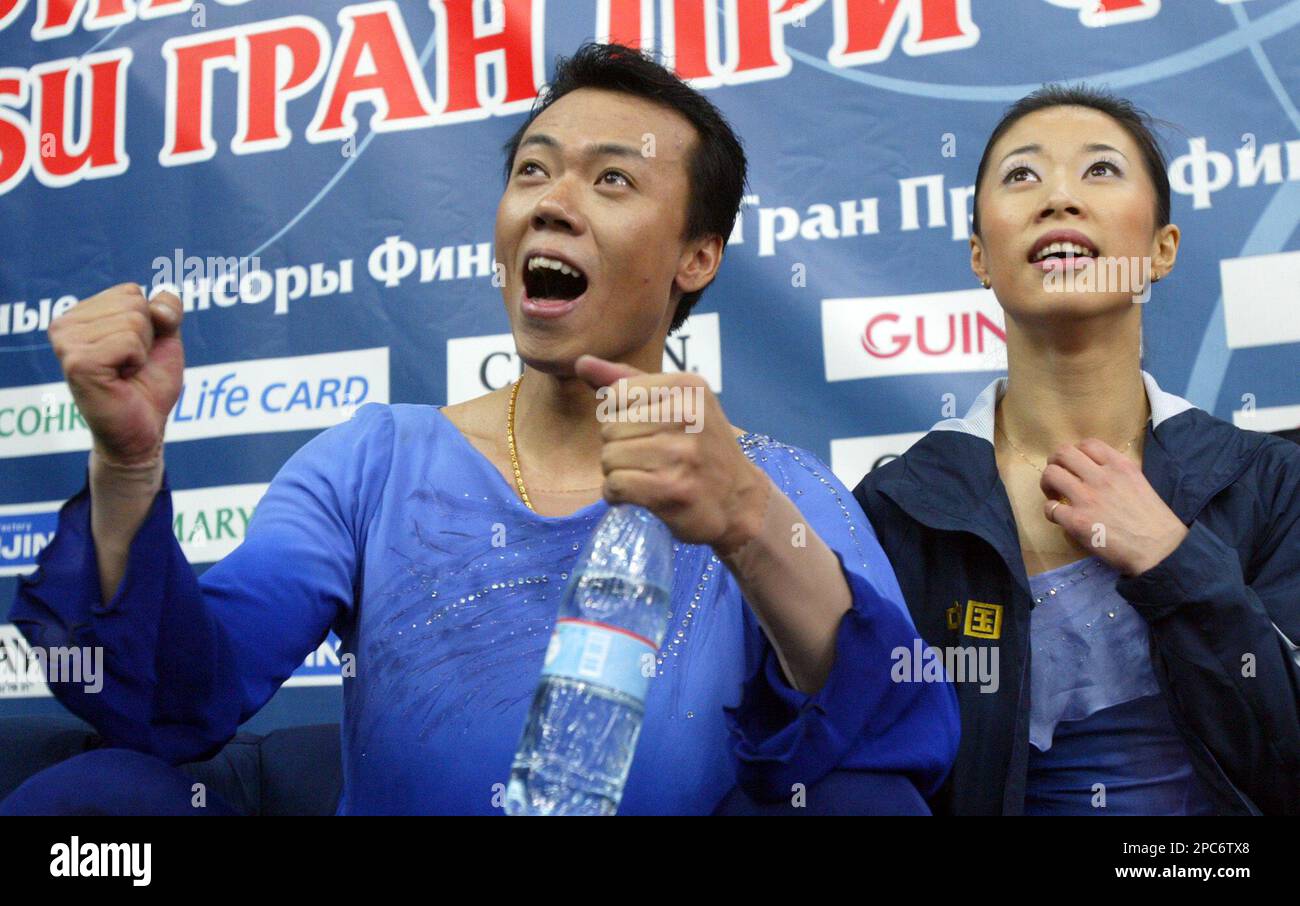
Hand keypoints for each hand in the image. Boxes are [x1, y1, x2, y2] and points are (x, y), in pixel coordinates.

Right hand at [48, 283, 184, 466]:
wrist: (144, 427)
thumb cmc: (149, 384)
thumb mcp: (165, 338)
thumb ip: (166, 309)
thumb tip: (159, 308)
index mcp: (79, 314)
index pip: (131, 291)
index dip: (150, 323)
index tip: (134, 351)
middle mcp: (64, 324)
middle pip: (133, 302)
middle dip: (146, 336)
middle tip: (130, 365)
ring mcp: (66, 343)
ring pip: (133, 320)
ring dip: (141, 351)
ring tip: (124, 373)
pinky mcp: (77, 362)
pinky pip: (128, 341)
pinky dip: (136, 361)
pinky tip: (120, 379)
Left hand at [573, 354, 770, 554]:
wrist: (739, 501)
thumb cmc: (702, 449)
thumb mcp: (676, 404)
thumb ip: (627, 381)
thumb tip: (581, 362)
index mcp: (687, 386)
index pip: (616, 395)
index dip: (621, 418)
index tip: (647, 433)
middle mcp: (686, 414)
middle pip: (609, 428)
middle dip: (618, 448)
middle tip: (648, 460)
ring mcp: (681, 453)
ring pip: (609, 458)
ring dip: (617, 473)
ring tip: (645, 477)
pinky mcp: (673, 488)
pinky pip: (615, 485)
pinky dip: (617, 495)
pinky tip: (637, 495)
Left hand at [1040, 438, 1188, 575]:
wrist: (1159, 550)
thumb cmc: (1154, 520)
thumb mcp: (1140, 483)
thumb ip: (1118, 474)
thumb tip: (1096, 473)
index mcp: (1120, 466)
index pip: (1089, 444)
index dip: (1077, 452)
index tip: (1076, 465)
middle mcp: (1101, 477)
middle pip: (1063, 453)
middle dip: (1055, 462)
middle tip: (1058, 477)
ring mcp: (1087, 498)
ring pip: (1051, 475)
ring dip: (1047, 484)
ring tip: (1055, 495)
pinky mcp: (1076, 520)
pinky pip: (1050, 508)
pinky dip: (1050, 511)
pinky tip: (1060, 517)